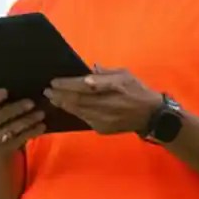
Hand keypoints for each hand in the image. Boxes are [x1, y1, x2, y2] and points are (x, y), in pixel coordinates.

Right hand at [0, 89, 45, 154]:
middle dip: (16, 108)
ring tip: (41, 113)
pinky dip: (31, 132)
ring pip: (10, 129)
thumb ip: (0, 99)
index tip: (6, 91)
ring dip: (27, 120)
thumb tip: (21, 86)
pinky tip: (41, 126)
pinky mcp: (2, 150)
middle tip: (31, 102)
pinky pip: (19, 139)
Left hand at [44, 65, 160, 136]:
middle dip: (60, 95)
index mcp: (112, 88)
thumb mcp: (124, 75)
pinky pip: (83, 119)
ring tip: (52, 98)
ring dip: (63, 104)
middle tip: (47, 90)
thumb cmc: (137, 90)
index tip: (54, 81)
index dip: (67, 84)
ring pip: (77, 111)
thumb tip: (90, 69)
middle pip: (77, 100)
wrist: (151, 115)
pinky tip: (66, 107)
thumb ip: (106, 74)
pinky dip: (73, 112)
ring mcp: (103, 119)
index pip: (83, 86)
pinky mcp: (102, 128)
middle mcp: (106, 104)